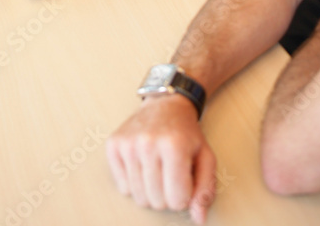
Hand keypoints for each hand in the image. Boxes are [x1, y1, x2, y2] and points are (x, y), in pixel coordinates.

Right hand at [106, 94, 215, 222]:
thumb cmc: (186, 134)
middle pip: (157, 201)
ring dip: (151, 191)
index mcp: (174, 146)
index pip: (177, 200)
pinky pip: (122, 188)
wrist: (164, 105)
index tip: (184, 181)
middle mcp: (148, 143)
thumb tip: (199, 219)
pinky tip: (142, 166)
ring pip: (139, 197)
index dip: (184, 196)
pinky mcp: (114, 145)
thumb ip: (205, 190)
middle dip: (167, 195)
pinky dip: (134, 183)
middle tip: (170, 175)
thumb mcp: (206, 157)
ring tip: (157, 170)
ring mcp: (128, 144)